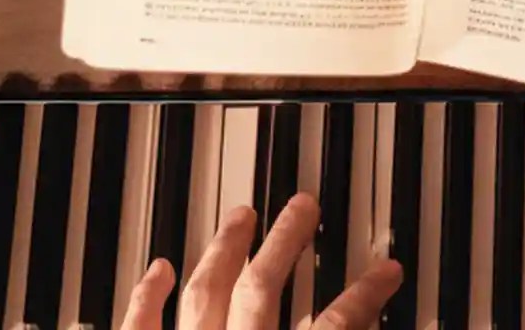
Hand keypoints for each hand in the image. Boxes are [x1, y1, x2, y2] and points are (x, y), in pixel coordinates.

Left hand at [121, 192, 402, 329]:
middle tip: (303, 206)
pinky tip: (159, 268)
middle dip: (285, 242)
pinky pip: (137, 329)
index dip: (365, 294)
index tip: (386, 272)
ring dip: (224, 250)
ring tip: (241, 215)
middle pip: (262, 290)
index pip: (335, 326)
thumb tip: (368, 325)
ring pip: (203, 296)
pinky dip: (146, 298)